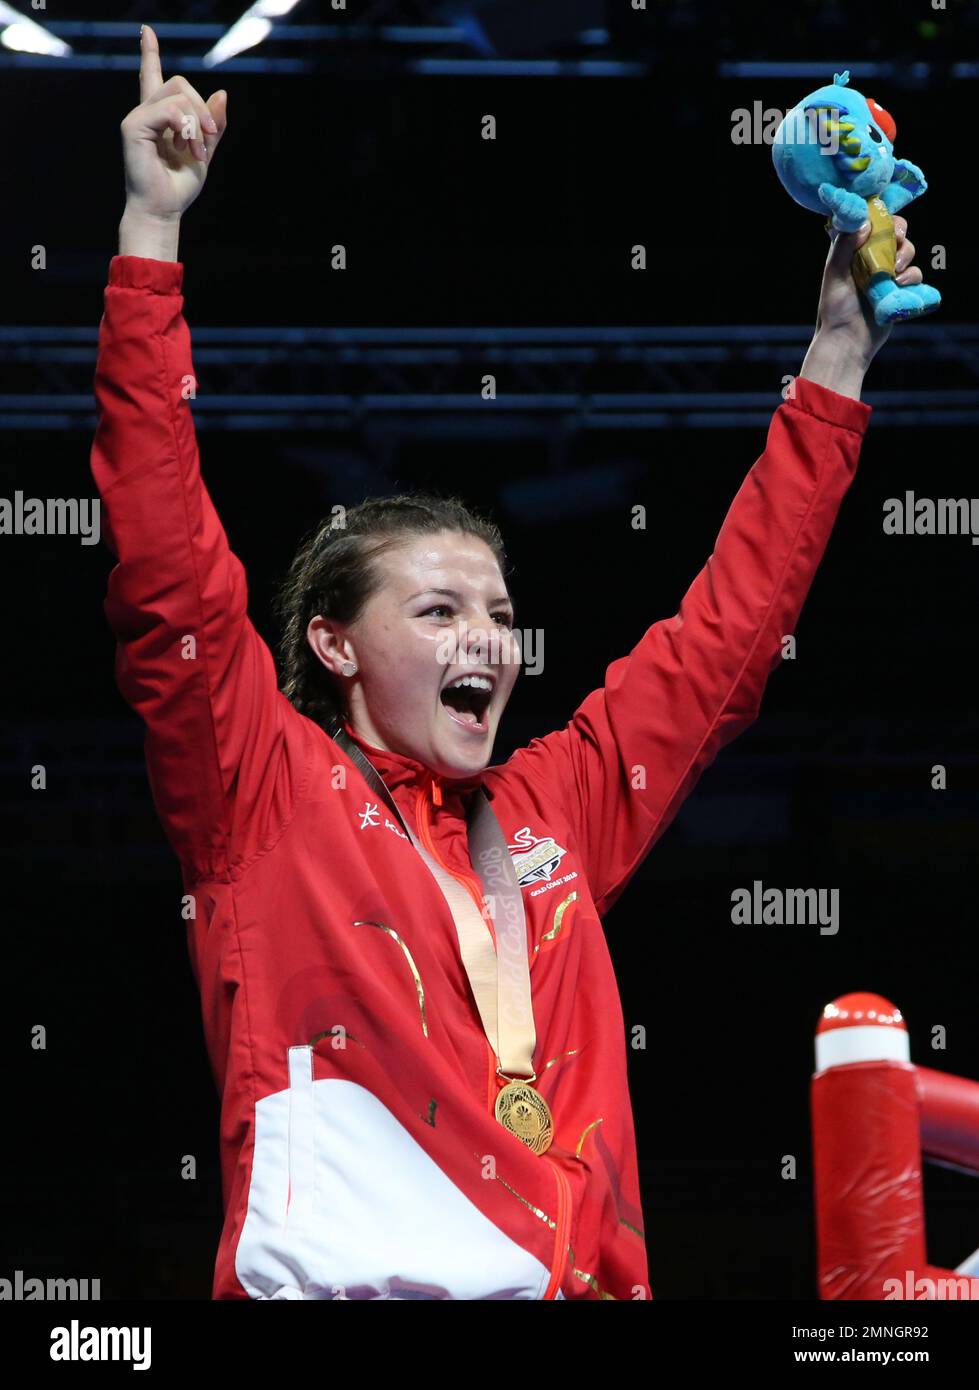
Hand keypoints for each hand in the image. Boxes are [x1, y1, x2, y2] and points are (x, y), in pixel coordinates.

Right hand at [121, 24, 227, 224]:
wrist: (164, 209)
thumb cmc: (179, 186)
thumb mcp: (205, 152)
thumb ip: (213, 125)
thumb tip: (222, 93)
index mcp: (159, 117)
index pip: (152, 76)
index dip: (150, 53)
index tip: (147, 30)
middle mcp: (145, 112)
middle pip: (180, 83)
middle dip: (202, 108)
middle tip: (210, 137)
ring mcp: (137, 117)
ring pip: (177, 94)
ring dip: (197, 121)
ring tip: (198, 152)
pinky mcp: (133, 125)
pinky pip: (168, 109)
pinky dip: (186, 127)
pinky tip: (187, 149)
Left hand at [816, 214, 922, 362]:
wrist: (847, 341)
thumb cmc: (835, 308)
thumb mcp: (834, 274)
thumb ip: (844, 246)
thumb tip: (865, 222)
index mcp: (852, 250)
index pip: (872, 223)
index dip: (883, 217)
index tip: (886, 221)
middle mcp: (870, 259)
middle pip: (894, 233)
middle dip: (899, 234)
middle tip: (898, 240)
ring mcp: (886, 274)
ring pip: (907, 252)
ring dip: (906, 255)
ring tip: (896, 272)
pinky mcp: (898, 290)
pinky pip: (914, 275)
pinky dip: (911, 276)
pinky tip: (900, 285)